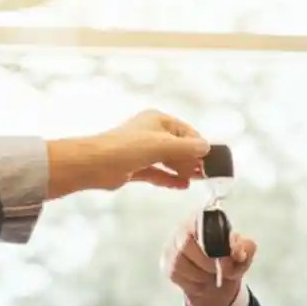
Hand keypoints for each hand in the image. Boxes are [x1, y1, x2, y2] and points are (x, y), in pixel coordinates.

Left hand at [45, 109, 210, 198]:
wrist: (95, 164)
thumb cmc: (127, 148)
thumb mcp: (163, 145)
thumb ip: (188, 147)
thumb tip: (206, 148)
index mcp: (157, 120)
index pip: (186, 131)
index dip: (199, 145)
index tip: (211, 159)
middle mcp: (150, 133)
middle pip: (178, 146)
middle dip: (192, 159)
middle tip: (206, 173)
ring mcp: (142, 151)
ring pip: (168, 160)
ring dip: (183, 169)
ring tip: (197, 180)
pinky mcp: (135, 167)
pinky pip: (158, 172)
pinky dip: (170, 178)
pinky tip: (182, 185)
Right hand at [161, 216, 257, 305]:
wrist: (217, 280)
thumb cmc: (228, 259)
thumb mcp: (243, 253)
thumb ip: (246, 248)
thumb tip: (237, 252)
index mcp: (203, 219)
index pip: (200, 222)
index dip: (213, 240)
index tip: (228, 255)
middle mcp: (182, 229)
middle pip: (186, 245)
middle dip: (208, 262)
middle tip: (223, 271)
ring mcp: (172, 248)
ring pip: (181, 264)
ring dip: (201, 275)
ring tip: (211, 275)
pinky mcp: (167, 266)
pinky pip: (178, 277)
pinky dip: (194, 284)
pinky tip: (201, 280)